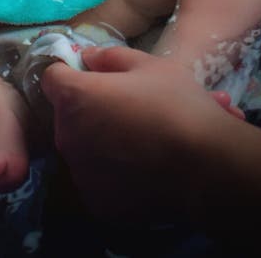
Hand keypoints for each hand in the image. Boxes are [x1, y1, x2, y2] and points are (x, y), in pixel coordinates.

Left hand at [41, 46, 236, 224]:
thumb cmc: (175, 104)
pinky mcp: (97, 202)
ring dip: (102, 142)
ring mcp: (81, 173)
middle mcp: (67, 135)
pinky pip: (99, 180)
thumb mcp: (148, 65)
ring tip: (142, 139)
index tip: (93, 77)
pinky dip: (114, 174)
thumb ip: (110, 57)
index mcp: (74, 96)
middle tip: (127, 109)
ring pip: (83, 149)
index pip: (53, 77)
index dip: (71, 73)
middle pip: (68, 115)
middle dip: (90, 109)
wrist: (206, 165)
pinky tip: (144, 169)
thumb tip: (87, 57)